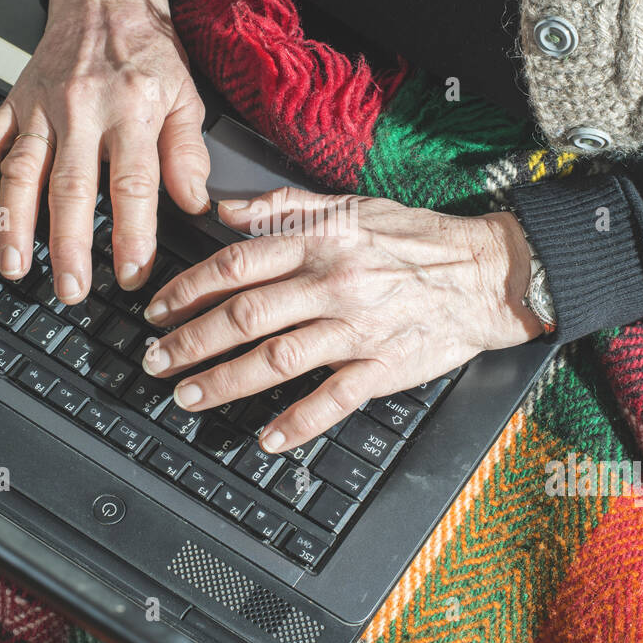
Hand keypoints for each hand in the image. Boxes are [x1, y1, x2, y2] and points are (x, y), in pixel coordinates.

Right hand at [0, 0, 210, 302]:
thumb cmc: (148, 51)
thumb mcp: (187, 95)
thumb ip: (189, 152)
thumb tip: (196, 203)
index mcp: (132, 111)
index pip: (133, 184)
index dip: (133, 234)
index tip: (132, 274)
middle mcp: (83, 110)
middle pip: (71, 187)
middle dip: (68, 244)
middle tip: (70, 289)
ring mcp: (42, 106)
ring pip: (21, 170)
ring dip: (15, 222)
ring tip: (15, 266)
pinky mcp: (14, 99)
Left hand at [141, 188, 540, 452]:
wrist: (486, 273)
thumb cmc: (416, 239)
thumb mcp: (349, 205)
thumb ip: (283, 205)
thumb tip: (225, 209)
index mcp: (320, 241)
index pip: (237, 265)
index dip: (188, 289)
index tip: (158, 309)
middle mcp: (332, 284)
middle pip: (245, 316)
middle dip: (190, 342)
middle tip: (156, 361)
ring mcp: (357, 329)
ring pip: (277, 359)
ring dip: (224, 381)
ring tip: (188, 396)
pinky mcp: (383, 368)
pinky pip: (332, 400)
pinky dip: (296, 423)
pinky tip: (266, 438)